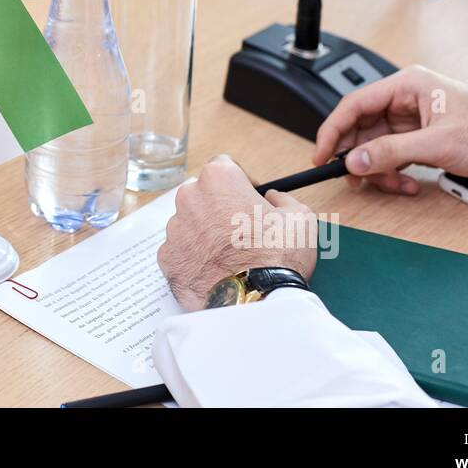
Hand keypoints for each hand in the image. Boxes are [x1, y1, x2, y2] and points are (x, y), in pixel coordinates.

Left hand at [157, 155, 316, 311]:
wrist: (254, 300)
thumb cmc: (277, 255)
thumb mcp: (300, 217)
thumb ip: (283, 199)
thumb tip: (273, 199)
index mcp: (218, 179)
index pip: (225, 166)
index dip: (240, 182)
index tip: (250, 198)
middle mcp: (189, 198)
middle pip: (203, 194)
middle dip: (220, 207)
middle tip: (241, 230)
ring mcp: (174, 229)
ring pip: (190, 223)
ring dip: (205, 233)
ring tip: (230, 256)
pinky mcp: (166, 258)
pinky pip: (180, 250)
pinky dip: (194, 257)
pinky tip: (215, 270)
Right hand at [312, 66, 467, 195]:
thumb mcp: (438, 143)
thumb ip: (390, 152)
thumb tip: (353, 161)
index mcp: (408, 86)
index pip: (354, 104)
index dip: (332, 130)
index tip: (320, 154)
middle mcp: (408, 100)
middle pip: (363, 127)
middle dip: (357, 155)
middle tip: (350, 178)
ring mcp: (416, 121)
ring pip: (378, 145)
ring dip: (379, 169)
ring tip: (391, 185)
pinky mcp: (425, 139)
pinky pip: (396, 155)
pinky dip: (395, 172)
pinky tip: (408, 184)